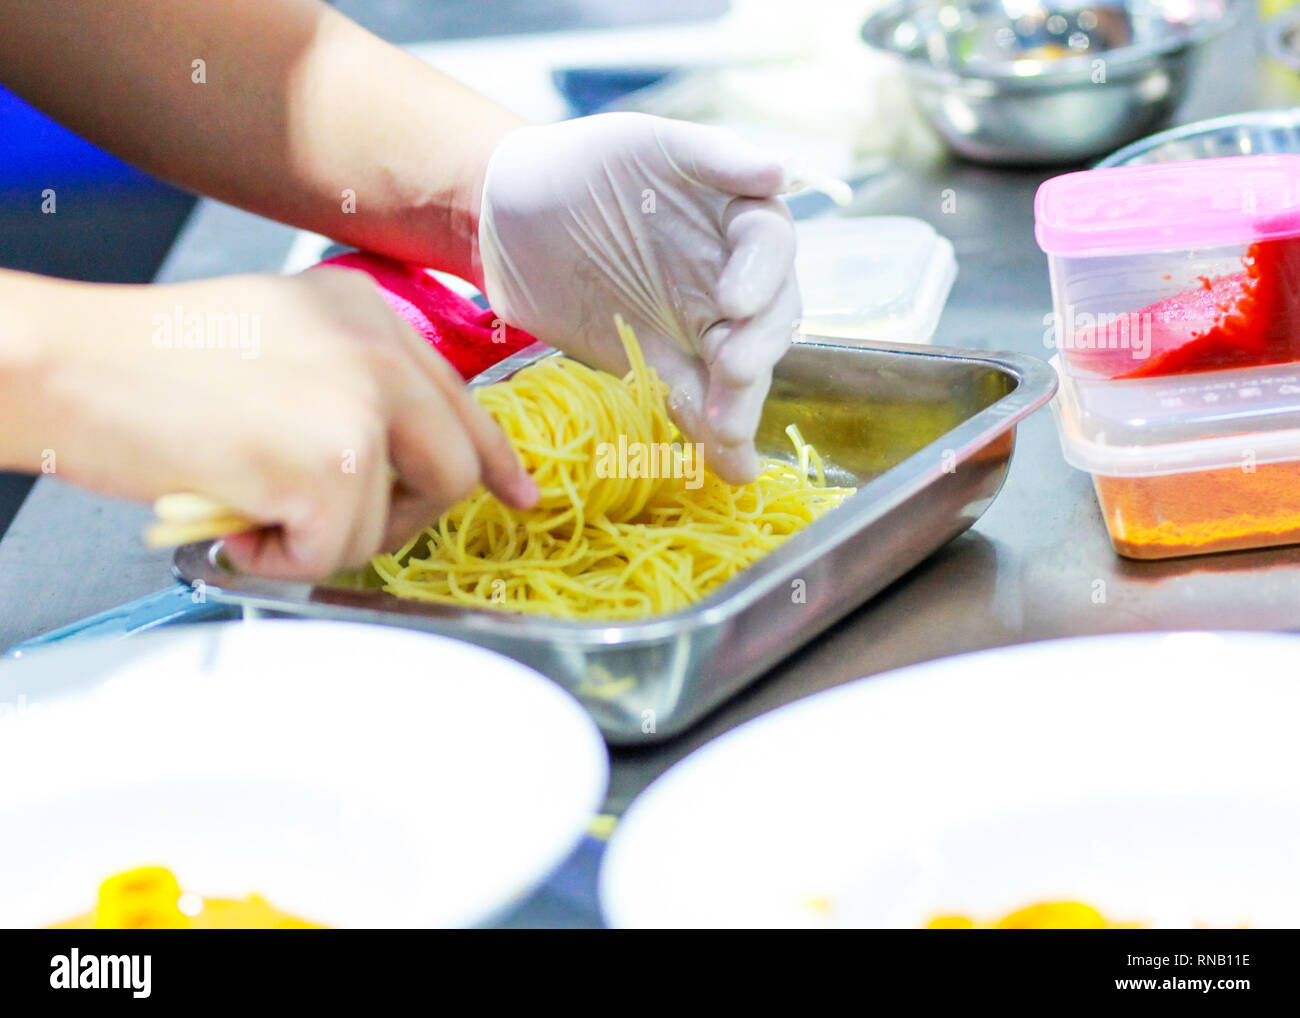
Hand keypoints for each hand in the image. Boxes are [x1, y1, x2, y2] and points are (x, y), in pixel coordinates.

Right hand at [19, 269, 536, 579]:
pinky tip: (236, 523)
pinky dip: (284, 559)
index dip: (491, 456)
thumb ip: (347, 386)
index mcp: (366, 313)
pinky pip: (338, 553)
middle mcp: (378, 350)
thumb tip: (390, 460)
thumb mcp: (277, 343)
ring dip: (327, 538)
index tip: (516, 494)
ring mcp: (360, 404)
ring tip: (255, 506)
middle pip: (450, 468)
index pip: (459, 398)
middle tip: (333, 522)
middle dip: (403, 517)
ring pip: (395, 523)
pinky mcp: (330, 464)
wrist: (68, 364)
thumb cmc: (149, 364)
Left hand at [476, 112, 800, 482]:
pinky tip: (726, 470)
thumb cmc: (580, 165)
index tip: (731, 301)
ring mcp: (698, 326)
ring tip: (729, 439)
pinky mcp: (664, 365)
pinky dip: (710, 436)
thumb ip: (713, 155)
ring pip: (737, 370)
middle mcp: (729, 275)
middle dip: (756, 351)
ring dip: (740, 405)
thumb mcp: (645, 142)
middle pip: (765, 318)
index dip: (761, 275)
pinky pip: (695, 401)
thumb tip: (781, 169)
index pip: (769, 247)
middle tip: (733, 375)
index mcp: (734, 217)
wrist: (506, 217)